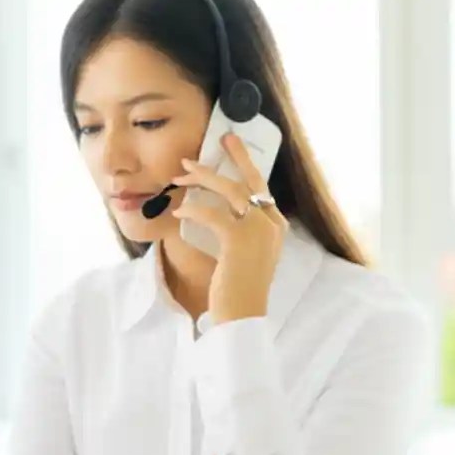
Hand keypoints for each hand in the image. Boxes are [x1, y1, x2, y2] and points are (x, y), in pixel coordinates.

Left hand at [170, 132, 288, 323]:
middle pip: (252, 180)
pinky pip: (213, 213)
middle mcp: (271, 225)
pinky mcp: (238, 241)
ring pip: (231, 191)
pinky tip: (178, 209)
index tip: (233, 150)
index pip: (262, 188)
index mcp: (276, 227)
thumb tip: (217, 211)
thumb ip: (239, 232)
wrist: (243, 316)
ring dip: (204, 178)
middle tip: (221, 138)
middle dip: (236, 156)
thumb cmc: (239, 289)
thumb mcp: (244, 255)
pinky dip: (193, 208)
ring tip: (183, 172)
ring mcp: (257, 231)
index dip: (247, 167)